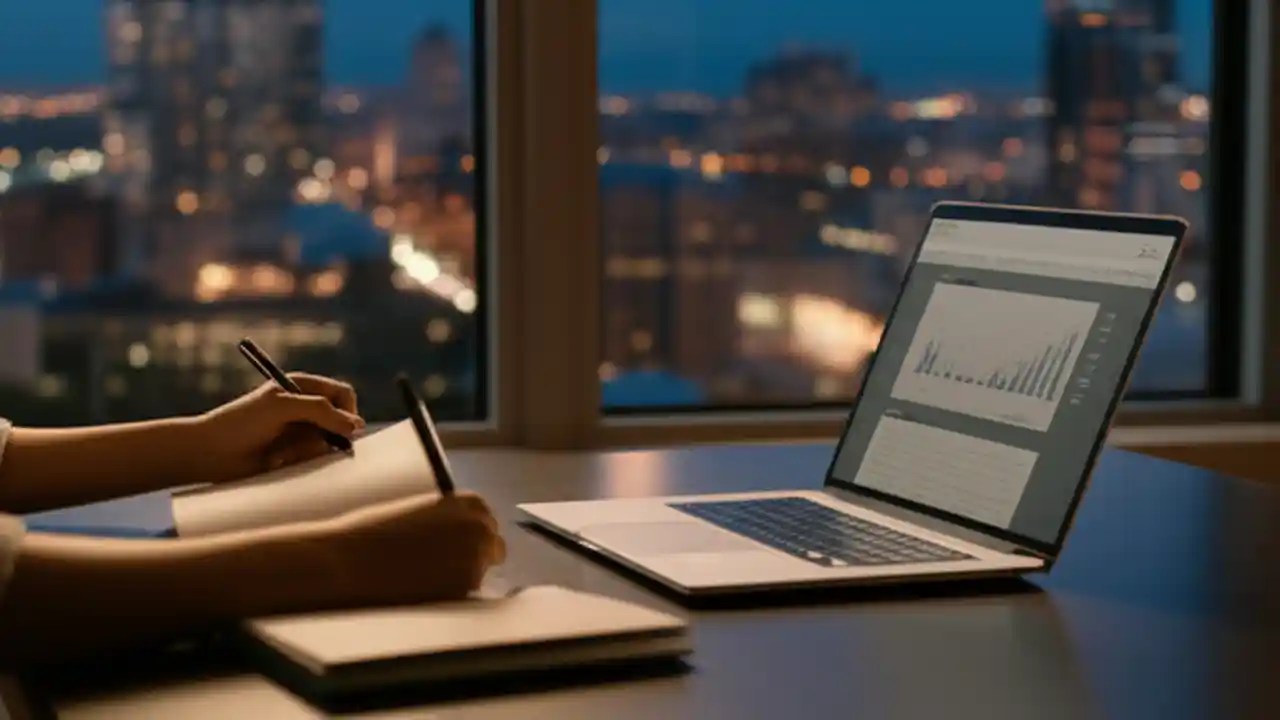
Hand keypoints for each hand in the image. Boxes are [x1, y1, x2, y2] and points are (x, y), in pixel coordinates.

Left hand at [200, 373, 365, 481]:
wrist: (210, 451)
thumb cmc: (242, 421)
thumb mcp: (283, 407)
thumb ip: (322, 411)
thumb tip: (357, 426)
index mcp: (303, 386)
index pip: (343, 393)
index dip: (348, 410)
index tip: (344, 429)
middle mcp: (305, 407)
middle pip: (339, 421)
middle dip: (326, 435)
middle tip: (305, 443)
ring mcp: (299, 432)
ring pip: (327, 443)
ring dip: (306, 450)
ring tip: (279, 453)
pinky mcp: (293, 454)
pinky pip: (312, 459)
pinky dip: (297, 461)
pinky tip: (274, 461)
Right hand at [326, 493, 507, 603]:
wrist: (348, 559)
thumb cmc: (373, 530)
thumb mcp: (421, 510)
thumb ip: (449, 520)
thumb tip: (461, 539)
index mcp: (470, 502)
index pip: (487, 523)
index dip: (469, 537)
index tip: (452, 545)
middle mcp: (481, 527)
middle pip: (492, 549)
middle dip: (473, 557)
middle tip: (440, 566)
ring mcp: (477, 558)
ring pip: (480, 574)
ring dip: (461, 577)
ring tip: (425, 578)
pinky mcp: (465, 587)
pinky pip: (468, 595)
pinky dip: (452, 595)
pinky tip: (423, 590)